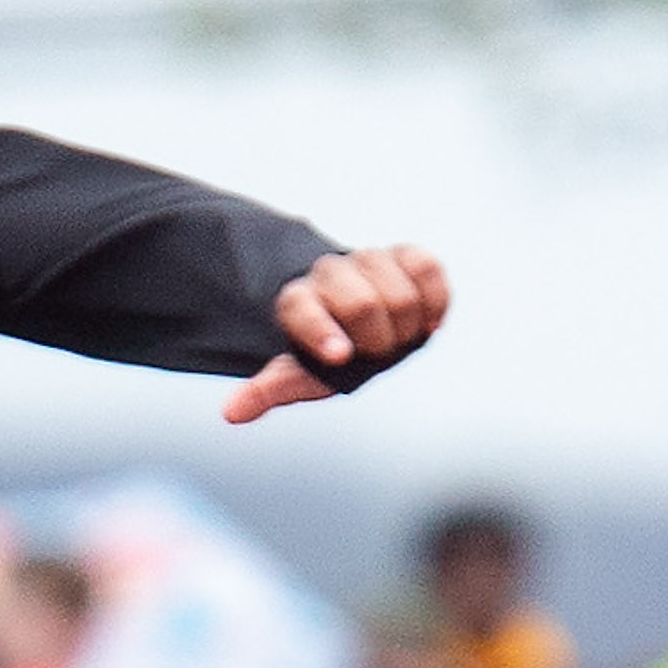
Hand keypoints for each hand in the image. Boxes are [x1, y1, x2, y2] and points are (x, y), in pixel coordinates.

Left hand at [224, 246, 450, 424]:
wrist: (357, 322)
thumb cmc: (324, 355)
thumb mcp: (298, 375)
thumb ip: (269, 390)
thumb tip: (232, 413)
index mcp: (295, 302)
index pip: (303, 309)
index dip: (322, 332)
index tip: (340, 357)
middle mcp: (328, 273)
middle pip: (363, 304)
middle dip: (377, 341)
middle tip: (374, 353)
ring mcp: (367, 259)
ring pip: (401, 294)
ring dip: (406, 328)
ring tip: (395, 337)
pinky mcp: (405, 255)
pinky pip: (428, 269)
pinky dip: (434, 303)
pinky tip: (425, 323)